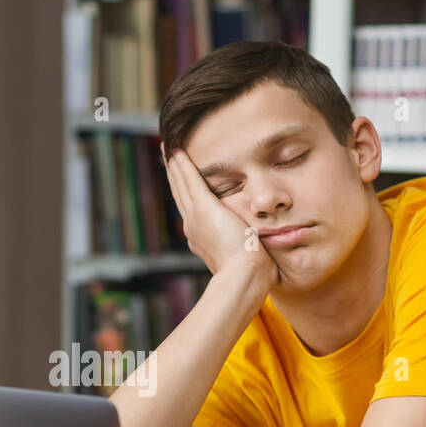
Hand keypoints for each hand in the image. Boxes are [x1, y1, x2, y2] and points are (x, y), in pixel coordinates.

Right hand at [163, 147, 278, 287]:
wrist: (244, 278)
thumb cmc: (251, 273)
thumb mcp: (246, 256)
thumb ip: (246, 246)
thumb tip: (257, 247)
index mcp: (201, 238)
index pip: (192, 208)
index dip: (186, 191)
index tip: (182, 179)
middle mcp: (193, 227)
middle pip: (180, 194)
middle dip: (174, 175)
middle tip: (168, 156)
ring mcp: (195, 218)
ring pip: (181, 185)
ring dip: (174, 165)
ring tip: (169, 148)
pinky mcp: (203, 208)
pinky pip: (190, 180)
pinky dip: (182, 165)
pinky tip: (178, 150)